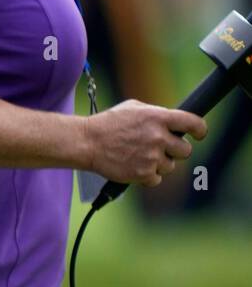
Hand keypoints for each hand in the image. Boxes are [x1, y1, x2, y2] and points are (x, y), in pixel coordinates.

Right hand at [85, 99, 206, 185]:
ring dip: (158, 163)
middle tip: (159, 148)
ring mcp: (152, 157)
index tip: (199, 134)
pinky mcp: (144, 173)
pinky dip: (147, 175)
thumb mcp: (132, 108)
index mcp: (158, 117)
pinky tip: (133, 166)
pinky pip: (157, 179)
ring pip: (170, 166)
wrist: (87, 142)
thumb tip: (172, 123)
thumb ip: (156, 114)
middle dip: (174, 150)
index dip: (200, 130)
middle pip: (185, 150)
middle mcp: (158, 137)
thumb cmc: (108, 123)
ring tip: (138, 156)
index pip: (193, 123)